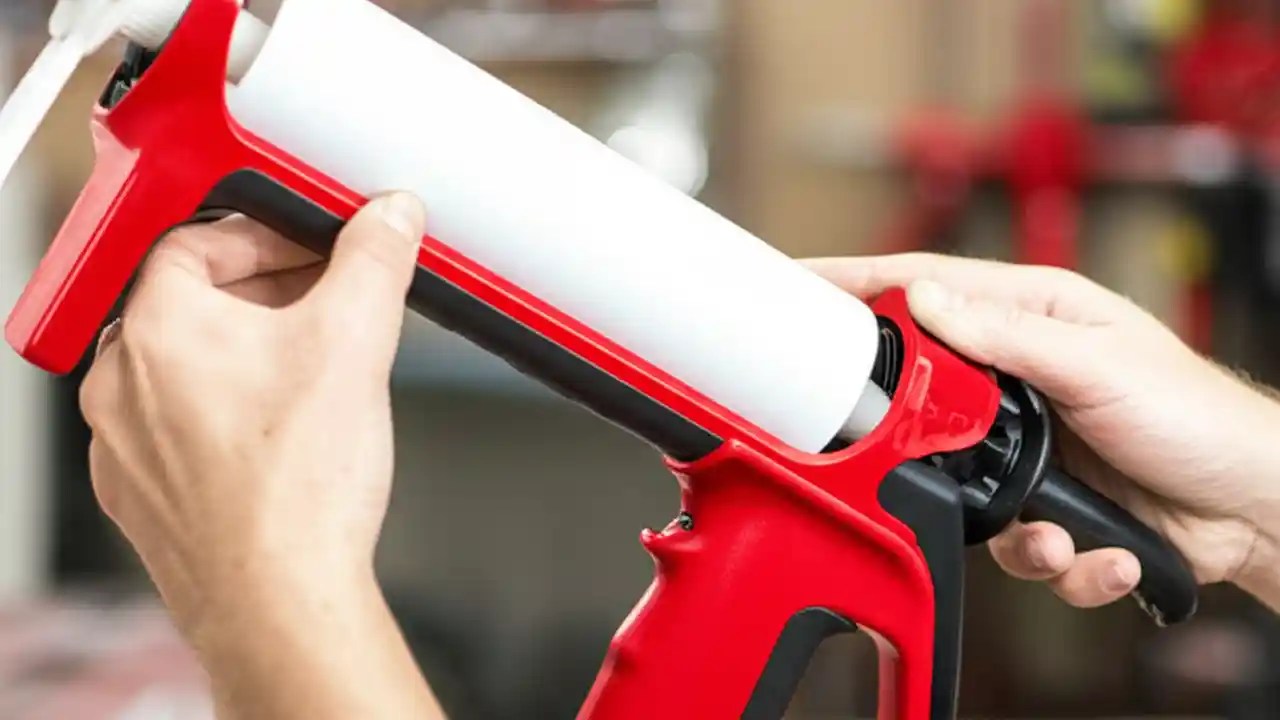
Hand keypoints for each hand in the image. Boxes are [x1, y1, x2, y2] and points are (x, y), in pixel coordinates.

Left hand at [80, 194, 444, 718]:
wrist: (276, 600)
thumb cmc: (295, 488)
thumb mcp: (355, 342)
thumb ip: (374, 261)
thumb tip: (389, 218)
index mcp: (156, 327)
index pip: (198, 239)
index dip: (267, 235)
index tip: (316, 250)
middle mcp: (121, 382)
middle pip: (192, 301)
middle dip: (267, 293)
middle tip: (329, 303)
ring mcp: (124, 444)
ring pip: (186, 366)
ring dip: (248, 352)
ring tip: (315, 370)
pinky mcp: (143, 494)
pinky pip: (181, 426)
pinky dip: (229, 412)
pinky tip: (284, 434)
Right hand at [806, 253, 1279, 611]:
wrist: (1249, 506)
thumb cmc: (1198, 415)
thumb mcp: (1098, 363)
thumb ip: (1005, 336)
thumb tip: (927, 303)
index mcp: (1030, 318)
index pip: (925, 287)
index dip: (858, 284)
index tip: (799, 286)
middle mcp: (1019, 377)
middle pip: (924, 391)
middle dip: (918, 437)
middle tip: (912, 455)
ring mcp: (1027, 443)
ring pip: (959, 483)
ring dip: (1010, 525)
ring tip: (1056, 531)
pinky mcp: (1044, 503)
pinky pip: (1012, 539)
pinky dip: (1052, 558)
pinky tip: (1094, 549)